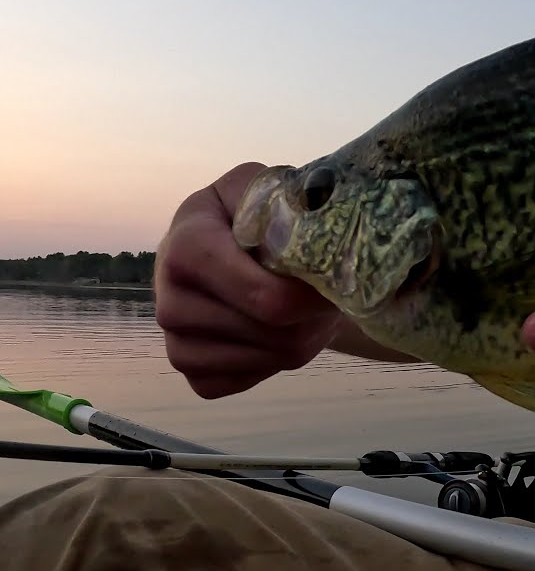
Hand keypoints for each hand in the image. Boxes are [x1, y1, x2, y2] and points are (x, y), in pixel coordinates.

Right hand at [154, 162, 346, 398]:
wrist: (235, 251)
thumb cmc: (255, 218)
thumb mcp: (266, 190)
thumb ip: (286, 204)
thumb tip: (312, 238)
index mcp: (186, 246)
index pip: (264, 296)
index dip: (309, 295)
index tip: (331, 280)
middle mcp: (168, 297)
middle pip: (271, 332)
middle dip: (311, 316)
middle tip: (322, 294)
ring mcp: (174, 339)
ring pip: (266, 358)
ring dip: (299, 338)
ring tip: (301, 309)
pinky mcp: (189, 370)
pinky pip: (245, 380)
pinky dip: (272, 363)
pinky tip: (272, 332)